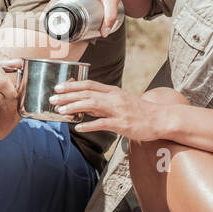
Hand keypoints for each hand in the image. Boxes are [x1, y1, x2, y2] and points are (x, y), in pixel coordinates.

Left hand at [47, 79, 167, 140]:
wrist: (160, 119)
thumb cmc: (140, 112)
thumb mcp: (120, 102)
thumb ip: (102, 103)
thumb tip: (82, 104)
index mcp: (113, 91)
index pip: (89, 84)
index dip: (72, 85)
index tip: (58, 87)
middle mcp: (114, 98)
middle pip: (87, 92)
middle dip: (68, 95)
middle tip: (52, 98)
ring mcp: (118, 110)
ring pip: (92, 105)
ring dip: (74, 106)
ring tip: (60, 110)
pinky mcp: (122, 124)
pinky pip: (102, 123)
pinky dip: (89, 125)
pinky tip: (78, 127)